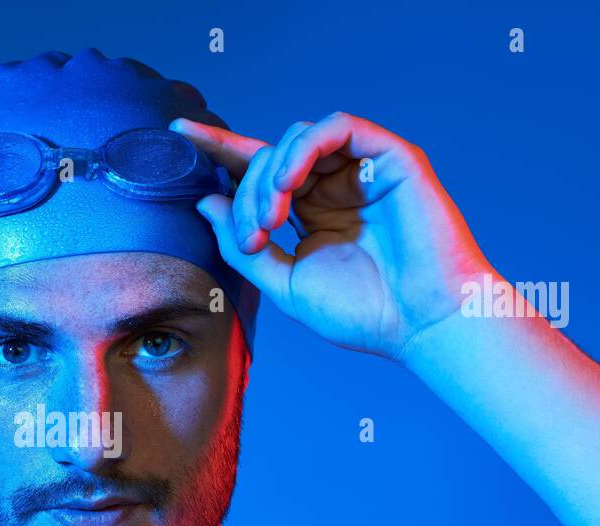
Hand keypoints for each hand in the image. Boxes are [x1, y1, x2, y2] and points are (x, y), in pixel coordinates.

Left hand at [172, 112, 494, 360]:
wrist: (422, 323)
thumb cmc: (364, 312)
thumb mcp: (285, 283)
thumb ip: (243, 244)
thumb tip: (206, 203)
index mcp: (310, 214)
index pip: (258, 170)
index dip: (218, 148)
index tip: (177, 133)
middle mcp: (333, 186)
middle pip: (269, 157)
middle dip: (247, 190)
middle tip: (253, 233)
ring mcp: (362, 169)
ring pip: (297, 138)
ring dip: (271, 173)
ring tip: (270, 218)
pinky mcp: (390, 157)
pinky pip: (337, 127)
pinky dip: (304, 148)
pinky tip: (289, 183)